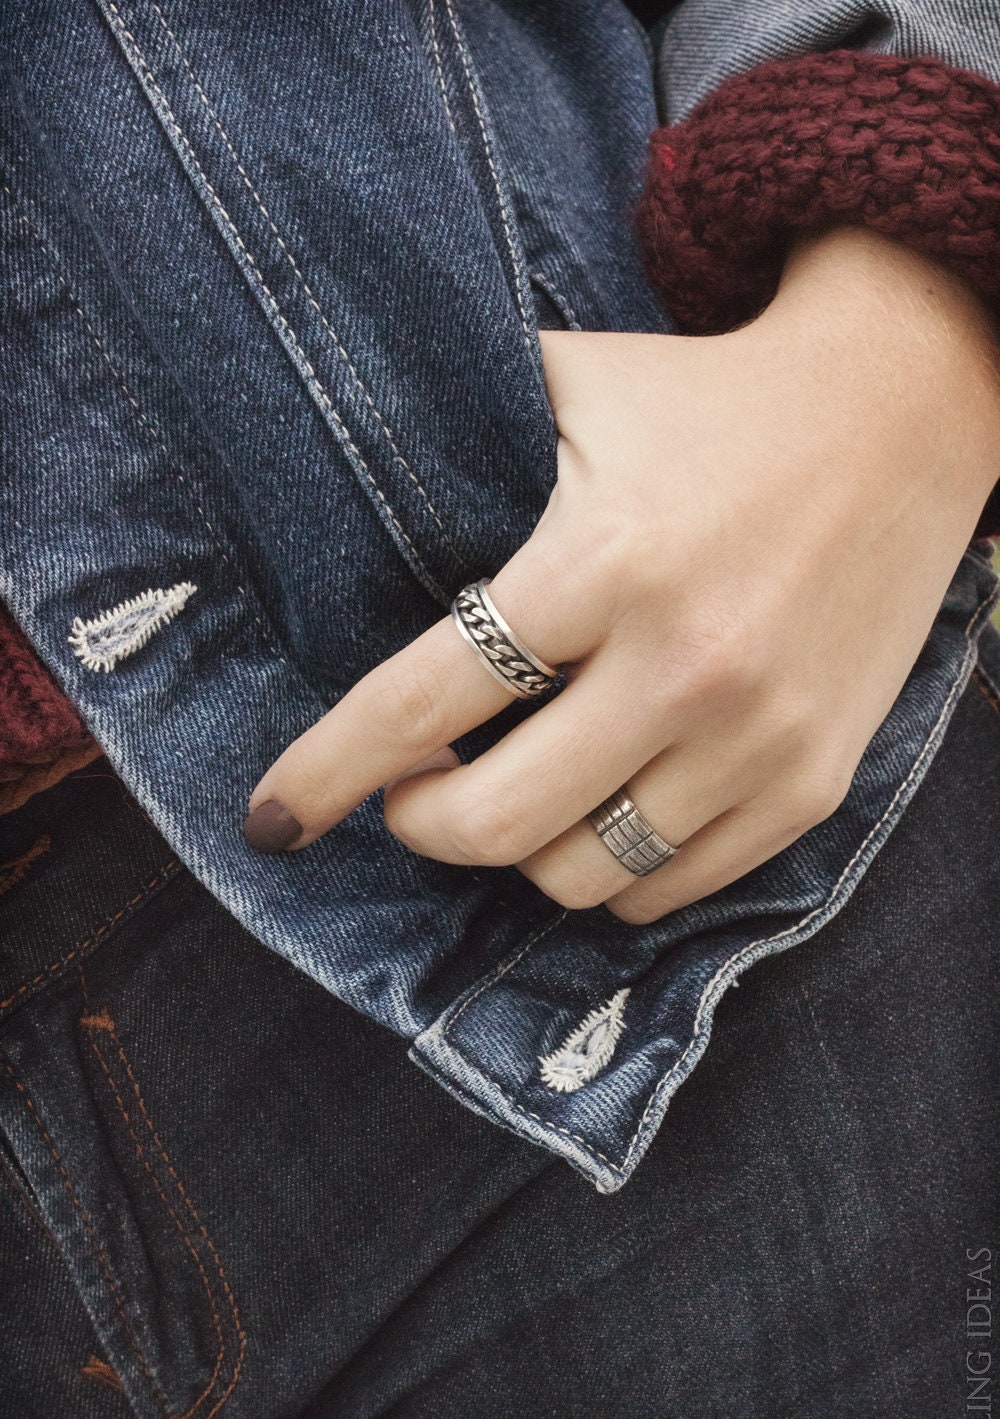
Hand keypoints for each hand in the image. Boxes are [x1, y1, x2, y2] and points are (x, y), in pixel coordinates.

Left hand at [244, 227, 999, 922]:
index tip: (273, 816)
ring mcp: (757, 736)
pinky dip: (605, 872)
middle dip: (417, 823)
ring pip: (578, 876)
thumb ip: (453, 436)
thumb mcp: (573, 382)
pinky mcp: (810, 781)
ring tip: (505, 795)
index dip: (328, 769)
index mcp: (604, 556)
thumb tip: (322, 488)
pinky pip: (669, 888)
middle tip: (411, 791)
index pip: (425, 698)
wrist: (904, 413)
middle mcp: (685, 661)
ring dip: (512, 852)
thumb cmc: (710, 402)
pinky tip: (588, 815)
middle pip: (493, 823)